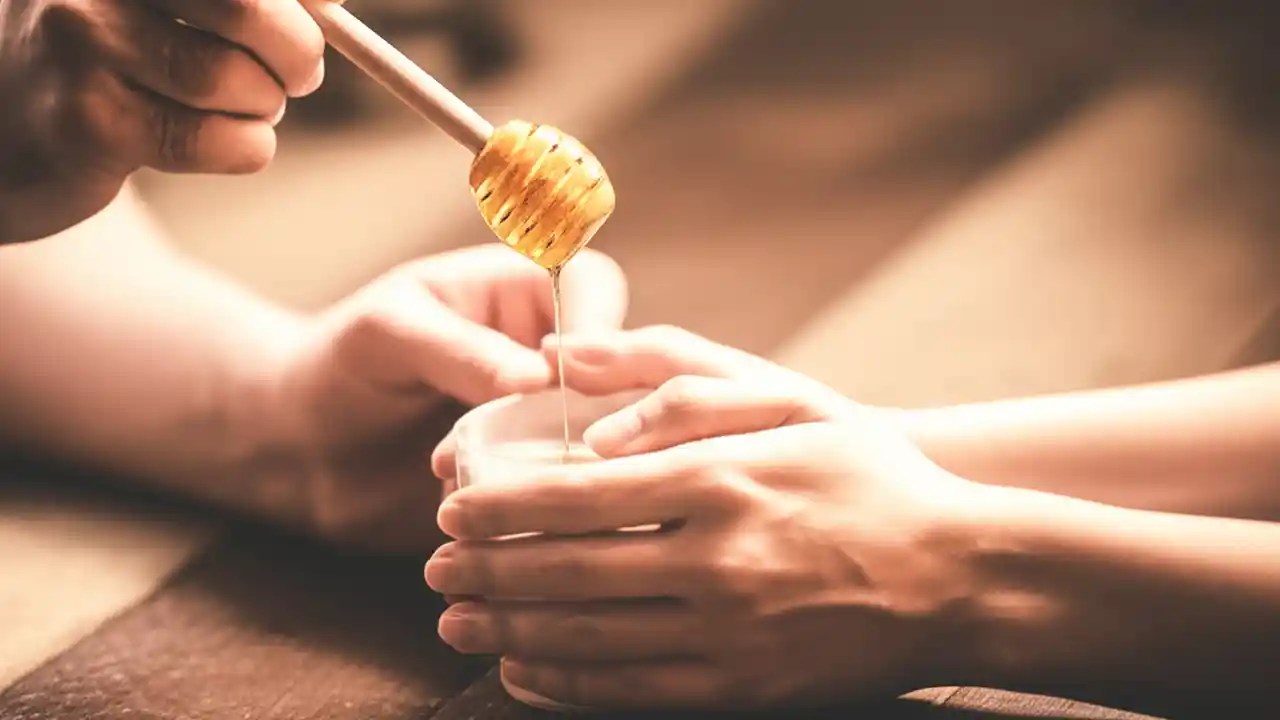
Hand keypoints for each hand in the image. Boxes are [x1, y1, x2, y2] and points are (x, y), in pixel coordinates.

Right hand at [0, 0, 324, 242]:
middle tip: (299, 73)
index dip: (302, 0)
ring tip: (238, 105)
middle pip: (253, 6)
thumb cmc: (112, 55)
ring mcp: (82, 43)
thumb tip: (332, 0)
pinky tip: (219, 141)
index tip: (328, 9)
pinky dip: (248, 147)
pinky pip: (224, 141)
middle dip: (298, 51)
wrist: (10, 136)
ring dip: (264, 107)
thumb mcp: (166, 2)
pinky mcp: (91, 122)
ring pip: (240, 81)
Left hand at [265, 246, 626, 550]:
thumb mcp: (391, 334)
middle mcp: (554, 359)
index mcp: (528, 292)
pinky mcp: (538, 485)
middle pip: (617, 376)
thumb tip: (536, 377)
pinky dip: (541, 519)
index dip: (598, 339)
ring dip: (556, 475)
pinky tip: (495, 532)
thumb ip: (461, 349)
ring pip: (600, 446)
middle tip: (533, 452)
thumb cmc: (342, 363)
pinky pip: (566, 500)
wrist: (302, 451)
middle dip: (585, 418)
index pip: (596, 296)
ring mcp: (552, 424)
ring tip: (488, 493)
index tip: (562, 385)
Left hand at [426, 327, 987, 709]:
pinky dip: (567, 683)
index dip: (498, 508)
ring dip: (508, 631)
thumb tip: (581, 388)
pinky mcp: (744, 686)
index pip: (573, 497)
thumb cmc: (872, 476)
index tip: (449, 508)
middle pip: (564, 573)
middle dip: (483, 573)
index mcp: (717, 481)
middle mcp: (714, 560)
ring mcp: (728, 632)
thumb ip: (678, 384)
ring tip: (455, 624)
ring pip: (586, 639)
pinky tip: (526, 670)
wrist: (964, 577)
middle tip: (430, 572)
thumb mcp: (790, 402)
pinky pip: (632, 692)